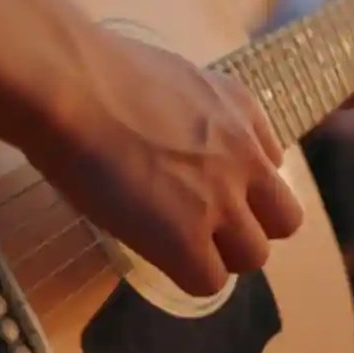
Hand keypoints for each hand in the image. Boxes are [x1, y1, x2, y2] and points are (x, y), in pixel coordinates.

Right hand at [21, 30, 303, 296]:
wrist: (69, 85)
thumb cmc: (93, 70)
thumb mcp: (169, 78)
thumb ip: (192, 112)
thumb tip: (176, 136)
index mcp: (241, 108)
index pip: (273, 164)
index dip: (244, 185)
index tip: (210, 186)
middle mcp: (244, 155)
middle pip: (285, 220)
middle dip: (250, 228)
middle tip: (205, 227)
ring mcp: (221, 199)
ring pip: (254, 256)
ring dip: (220, 256)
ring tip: (176, 245)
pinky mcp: (186, 238)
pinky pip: (209, 281)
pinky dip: (186, 276)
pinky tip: (156, 256)